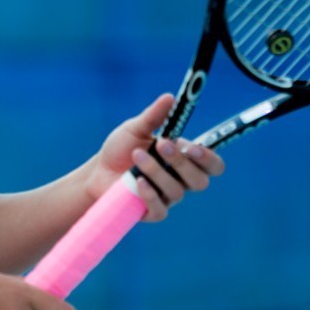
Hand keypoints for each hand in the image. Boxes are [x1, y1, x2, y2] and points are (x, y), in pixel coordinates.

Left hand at [92, 94, 225, 221]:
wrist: (97, 171)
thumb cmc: (121, 149)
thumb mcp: (135, 128)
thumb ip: (154, 116)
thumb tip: (170, 97)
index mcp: (184, 159)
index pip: (212, 165)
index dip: (209, 158)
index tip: (193, 146)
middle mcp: (180, 180)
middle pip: (200, 181)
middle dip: (182, 162)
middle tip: (162, 144)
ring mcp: (167, 198)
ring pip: (177, 191)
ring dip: (157, 171)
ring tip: (136, 156)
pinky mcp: (151, 212)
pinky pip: (160, 210)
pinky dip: (150, 195)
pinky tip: (137, 182)